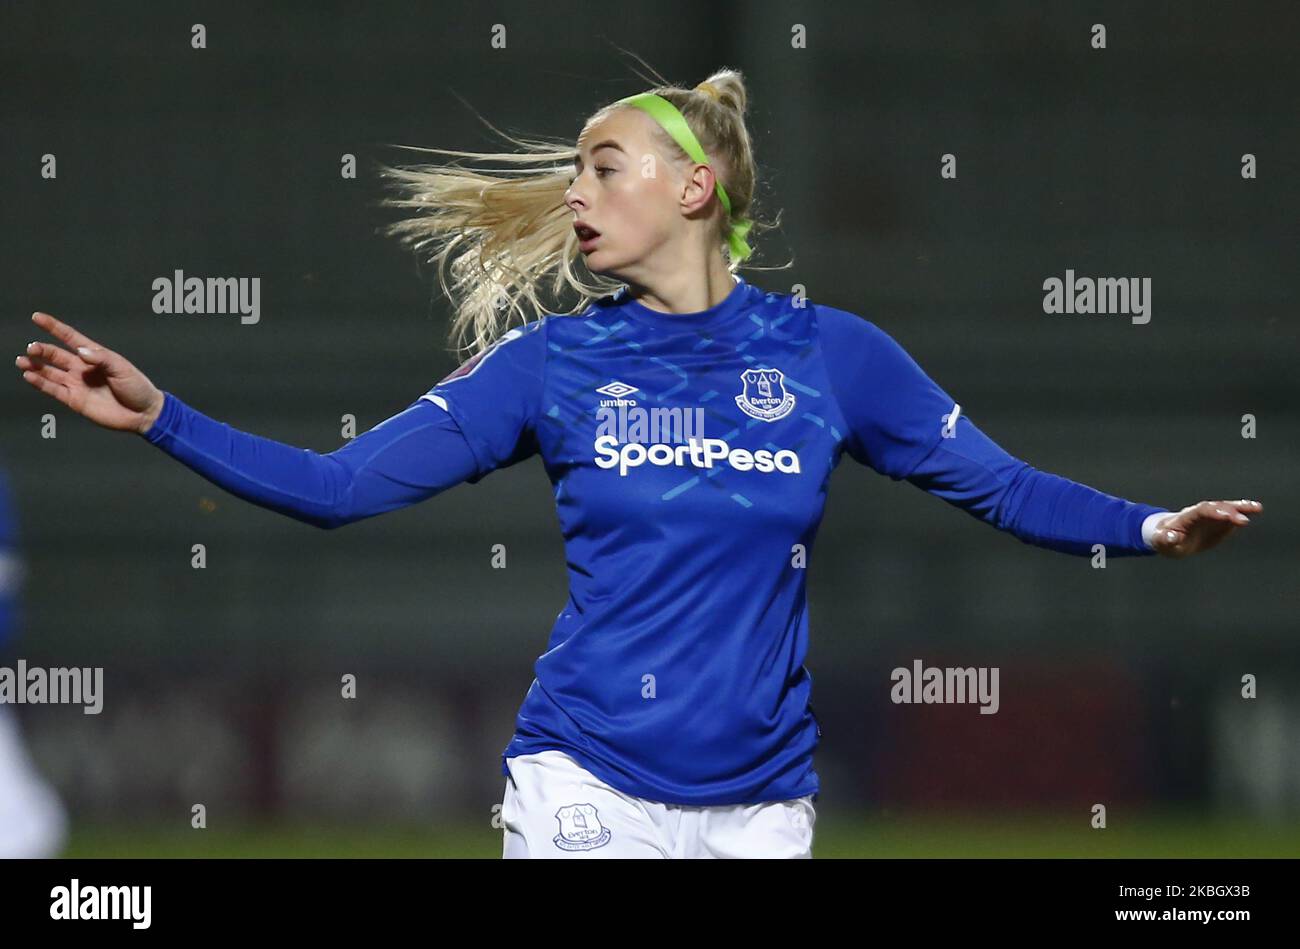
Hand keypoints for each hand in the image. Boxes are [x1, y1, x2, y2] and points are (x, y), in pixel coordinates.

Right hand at [17, 312, 165, 434]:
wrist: (143, 413)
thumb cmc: (136, 387)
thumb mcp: (122, 368)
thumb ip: (102, 359)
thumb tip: (80, 351)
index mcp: (94, 355)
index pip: (70, 338)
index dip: (54, 327)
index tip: (37, 317)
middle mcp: (81, 368)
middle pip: (55, 355)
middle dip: (42, 350)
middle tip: (31, 347)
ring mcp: (76, 384)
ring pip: (50, 372)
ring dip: (35, 366)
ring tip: (22, 361)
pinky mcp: (74, 400)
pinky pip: (53, 390)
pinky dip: (40, 383)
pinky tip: (29, 376)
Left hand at [1150, 499, 1261, 558]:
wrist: (1169, 537)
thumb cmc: (1163, 539)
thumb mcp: (1161, 541)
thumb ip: (1165, 539)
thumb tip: (1171, 537)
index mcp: (1187, 517)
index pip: (1201, 511)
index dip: (1214, 512)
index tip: (1227, 516)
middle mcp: (1200, 513)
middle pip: (1216, 508)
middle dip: (1230, 512)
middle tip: (1244, 520)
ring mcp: (1211, 517)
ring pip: (1226, 509)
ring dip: (1241, 508)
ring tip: (1257, 508)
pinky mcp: (1218, 523)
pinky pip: (1230, 517)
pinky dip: (1242, 513)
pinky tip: (1255, 511)